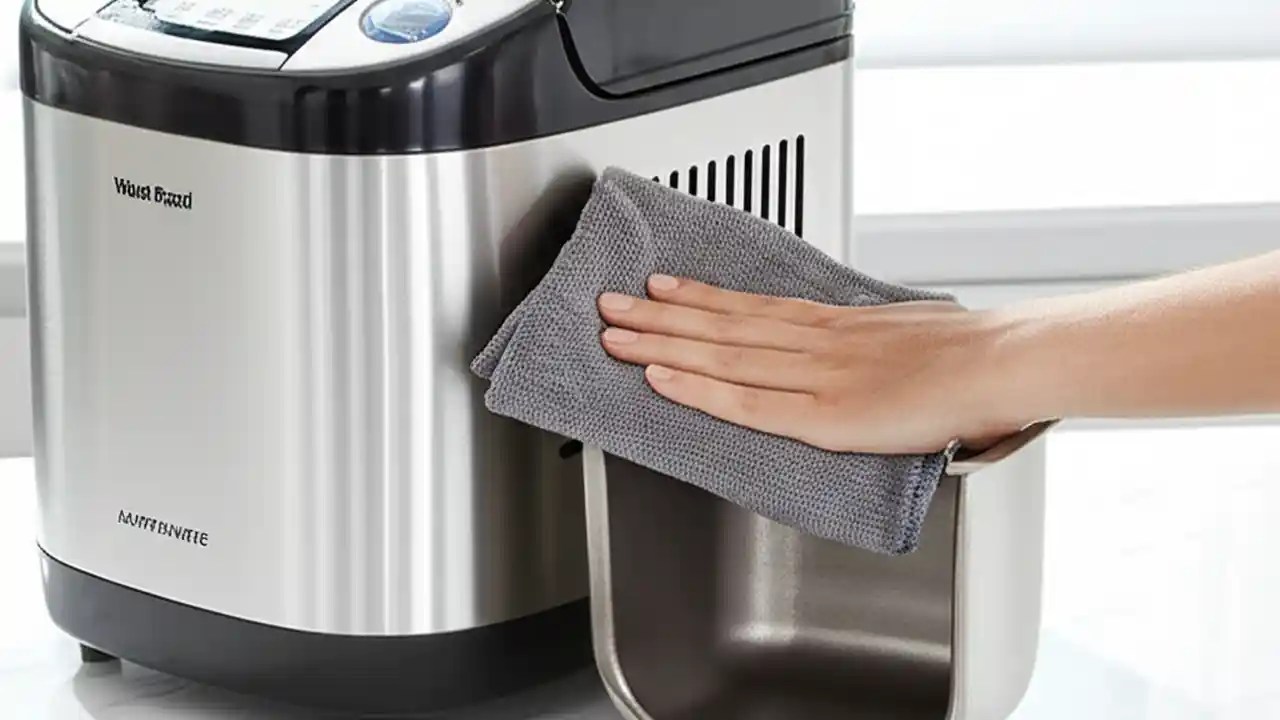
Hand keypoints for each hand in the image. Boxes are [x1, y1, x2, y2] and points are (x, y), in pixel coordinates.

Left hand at [598, 275, 1022, 453]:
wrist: (1003, 361)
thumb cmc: (971, 355)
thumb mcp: (906, 334)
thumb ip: (868, 346)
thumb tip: (861, 353)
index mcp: (837, 325)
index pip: (752, 309)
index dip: (700, 299)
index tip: (661, 287)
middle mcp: (815, 342)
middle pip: (722, 326)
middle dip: (660, 316)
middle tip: (610, 303)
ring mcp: (816, 377)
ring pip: (722, 356)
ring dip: (663, 344)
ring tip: (616, 333)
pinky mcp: (826, 416)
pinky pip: (748, 403)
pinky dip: (699, 390)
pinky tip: (661, 380)